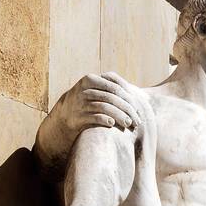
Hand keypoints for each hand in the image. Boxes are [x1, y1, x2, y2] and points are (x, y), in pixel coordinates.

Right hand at [36, 71, 155, 168]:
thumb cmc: (87, 102)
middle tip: (137, 120)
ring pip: (105, 107)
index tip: (139, 108)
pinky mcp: (76, 117)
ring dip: (120, 116)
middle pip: (112, 97)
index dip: (130, 98)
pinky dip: (106, 120)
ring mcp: (79, 103)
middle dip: (128, 109)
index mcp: (91, 79)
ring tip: (129, 124)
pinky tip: (113, 125)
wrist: (63, 116)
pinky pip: (94, 118)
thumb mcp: (97, 91)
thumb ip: (114, 88)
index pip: (116, 86)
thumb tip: (142, 94)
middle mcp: (84, 90)